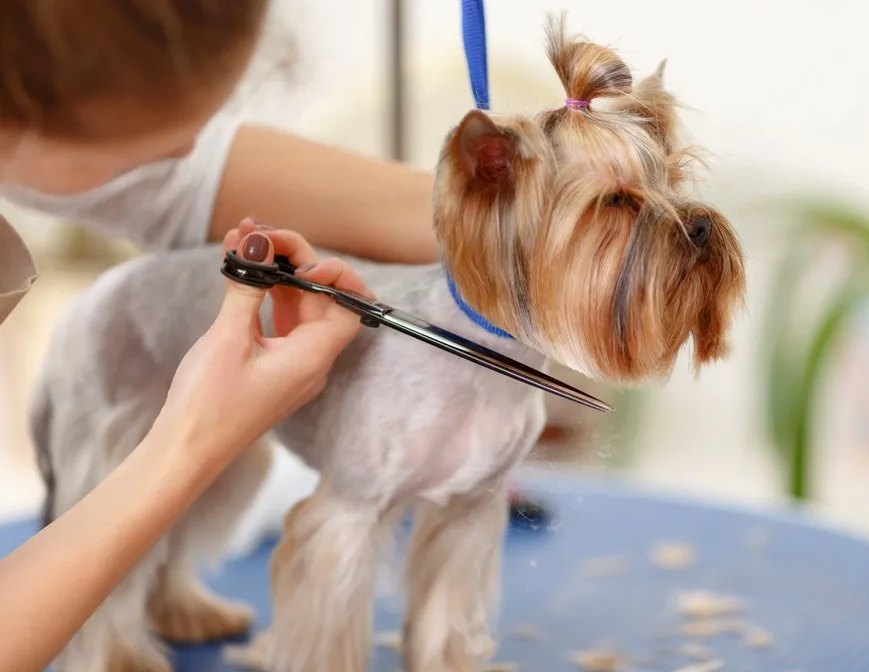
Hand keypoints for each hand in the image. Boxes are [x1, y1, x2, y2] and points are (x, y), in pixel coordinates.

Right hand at [156, 218, 370, 468]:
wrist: (184, 452)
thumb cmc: (208, 404)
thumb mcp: (228, 337)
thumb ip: (248, 286)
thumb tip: (257, 244)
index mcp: (313, 358)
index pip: (349, 306)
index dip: (335, 275)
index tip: (300, 260)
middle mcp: (310, 361)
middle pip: (321, 300)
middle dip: (295, 262)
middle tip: (260, 236)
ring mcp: (291, 365)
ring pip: (296, 308)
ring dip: (276, 274)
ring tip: (246, 240)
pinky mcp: (270, 367)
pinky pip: (276, 323)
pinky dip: (262, 295)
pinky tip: (239, 269)